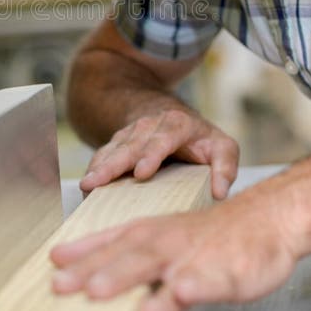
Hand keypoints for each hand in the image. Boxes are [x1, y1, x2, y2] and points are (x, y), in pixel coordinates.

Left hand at [51, 187, 299, 310]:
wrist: (268, 219)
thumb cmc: (212, 235)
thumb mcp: (166, 238)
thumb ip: (129, 254)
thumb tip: (85, 272)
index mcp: (153, 233)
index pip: (111, 241)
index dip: (82, 253)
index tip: (52, 265)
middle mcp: (168, 241)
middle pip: (126, 255)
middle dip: (92, 270)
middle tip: (61, 286)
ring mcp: (194, 257)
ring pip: (158, 266)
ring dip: (127, 276)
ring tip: (98, 293)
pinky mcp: (224, 273)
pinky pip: (205, 282)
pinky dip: (189, 289)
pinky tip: (175, 297)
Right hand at [79, 109, 238, 199]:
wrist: (170, 118)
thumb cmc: (200, 139)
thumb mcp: (221, 146)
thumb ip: (225, 167)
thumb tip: (219, 193)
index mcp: (176, 125)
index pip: (163, 138)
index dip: (151, 154)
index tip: (141, 173)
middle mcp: (149, 126)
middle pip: (130, 145)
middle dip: (114, 164)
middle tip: (99, 182)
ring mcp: (130, 134)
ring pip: (112, 149)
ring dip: (99, 168)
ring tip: (87, 186)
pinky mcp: (117, 144)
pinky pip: (103, 155)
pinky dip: (93, 169)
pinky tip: (86, 187)